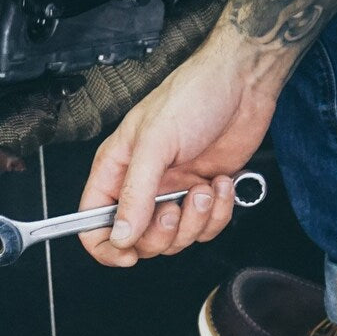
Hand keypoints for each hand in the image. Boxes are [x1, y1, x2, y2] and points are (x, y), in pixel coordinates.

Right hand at [78, 32, 279, 266]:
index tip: (127, 253)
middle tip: (175, 206)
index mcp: (116, 171)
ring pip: (175, 240)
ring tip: (203, 187)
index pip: (93, 224)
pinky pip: (206, 228)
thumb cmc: (192, 96)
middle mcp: (142, 187)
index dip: (107, 246)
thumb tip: (121, 235)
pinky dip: (218, 212)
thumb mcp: (155, 143)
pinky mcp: (203, 195)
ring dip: (195, 219)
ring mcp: (173, 193)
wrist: (243, 82)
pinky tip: (220, 183)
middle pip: (138, 240)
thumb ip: (135, 194)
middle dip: (162, 232)